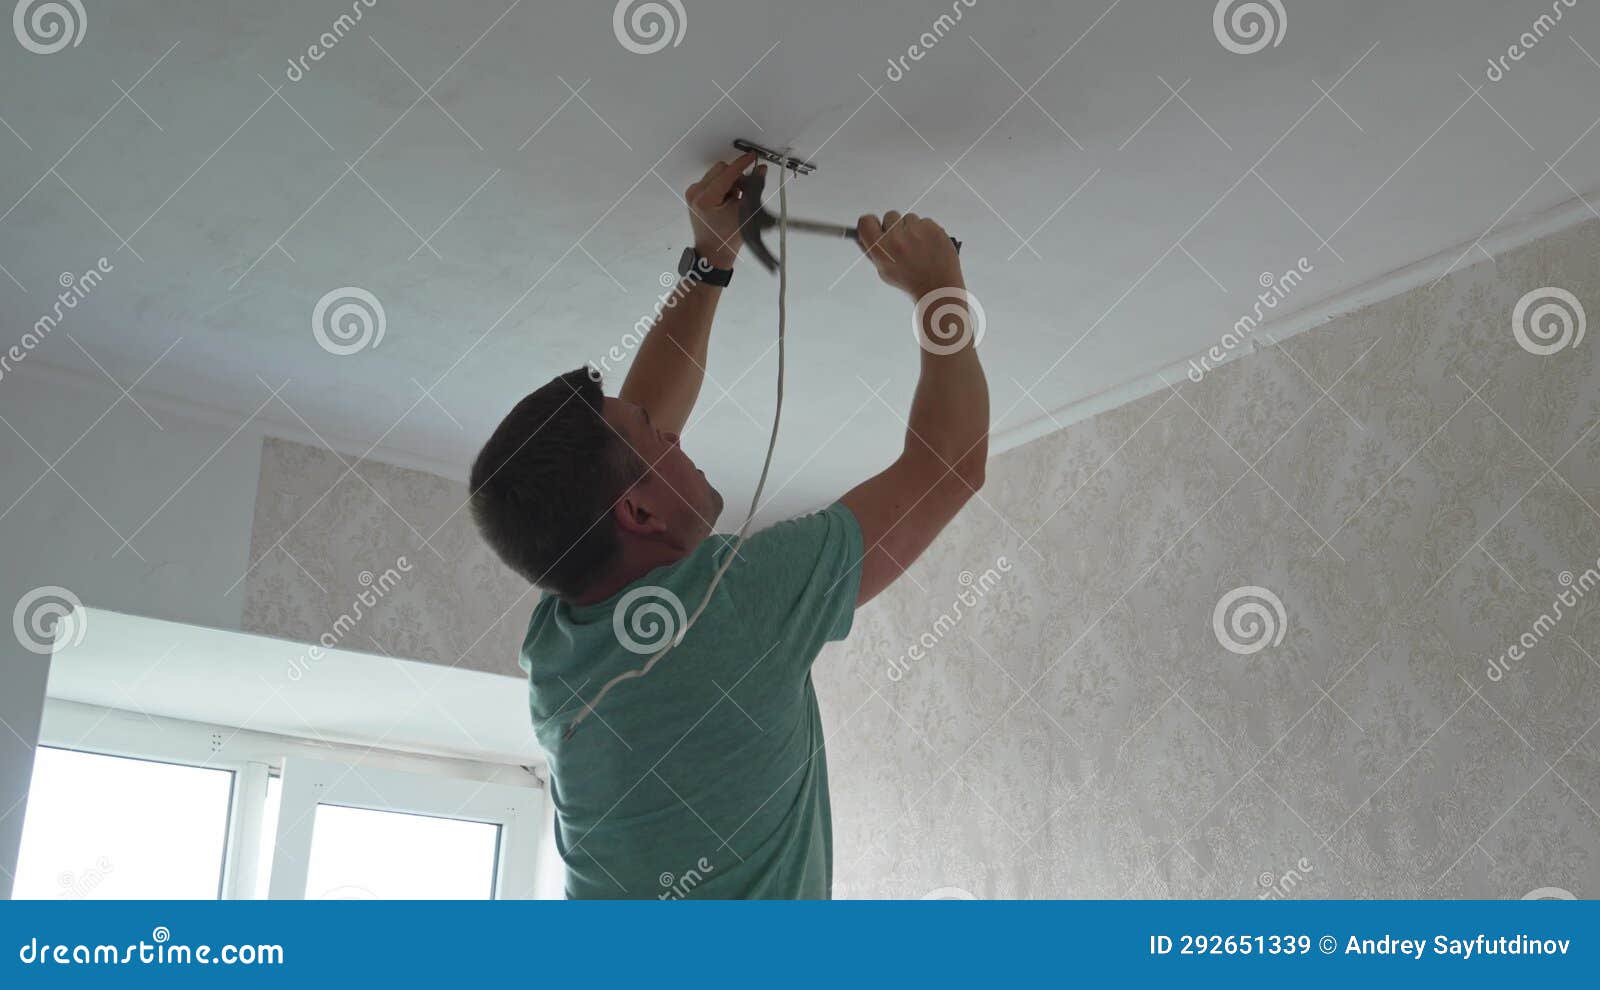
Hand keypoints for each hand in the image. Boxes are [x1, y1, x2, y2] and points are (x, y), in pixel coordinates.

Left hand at [685, 152, 760, 269]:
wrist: (713, 252)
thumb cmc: (727, 238)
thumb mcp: (745, 212)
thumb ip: (753, 188)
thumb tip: (760, 169)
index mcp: (705, 199)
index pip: (727, 174)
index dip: (742, 164)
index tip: (752, 156)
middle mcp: (695, 193)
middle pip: (721, 170)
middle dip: (737, 177)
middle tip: (746, 191)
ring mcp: (693, 193)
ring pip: (717, 174)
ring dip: (730, 182)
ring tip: (736, 199)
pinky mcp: (694, 194)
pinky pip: (712, 181)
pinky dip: (723, 186)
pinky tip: (728, 200)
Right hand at [855, 211, 963, 299]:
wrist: (938, 288)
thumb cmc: (912, 282)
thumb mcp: (885, 271)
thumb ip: (875, 251)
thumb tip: (866, 234)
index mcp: (881, 249)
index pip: (866, 221)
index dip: (871, 223)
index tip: (876, 226)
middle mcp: (896, 237)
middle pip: (890, 216)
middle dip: (895, 226)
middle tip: (902, 242)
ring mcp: (916, 231)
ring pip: (909, 218)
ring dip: (912, 229)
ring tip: (918, 247)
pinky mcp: (932, 228)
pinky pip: (925, 221)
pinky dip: (927, 231)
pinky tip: (929, 246)